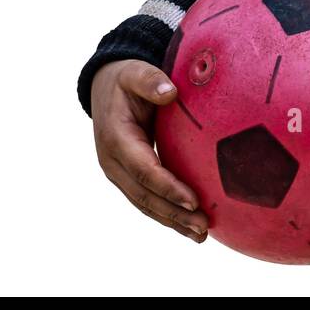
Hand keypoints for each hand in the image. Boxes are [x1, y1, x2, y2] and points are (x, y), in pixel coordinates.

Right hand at [91, 58, 208, 242]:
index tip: (194, 200)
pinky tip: (190, 227)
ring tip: (201, 236)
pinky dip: (168, 215)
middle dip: (175, 214)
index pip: (145, 170)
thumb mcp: (135, 73)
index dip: (168, 187)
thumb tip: (169, 92)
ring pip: (146, 204)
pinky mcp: (129, 177)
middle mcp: (114, 162)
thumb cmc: (126, 79)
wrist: (105, 87)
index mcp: (116, 139)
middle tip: (204, 228)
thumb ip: (150, 80)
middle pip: (146, 195)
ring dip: (173, 222)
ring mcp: (119, 173)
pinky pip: (148, 200)